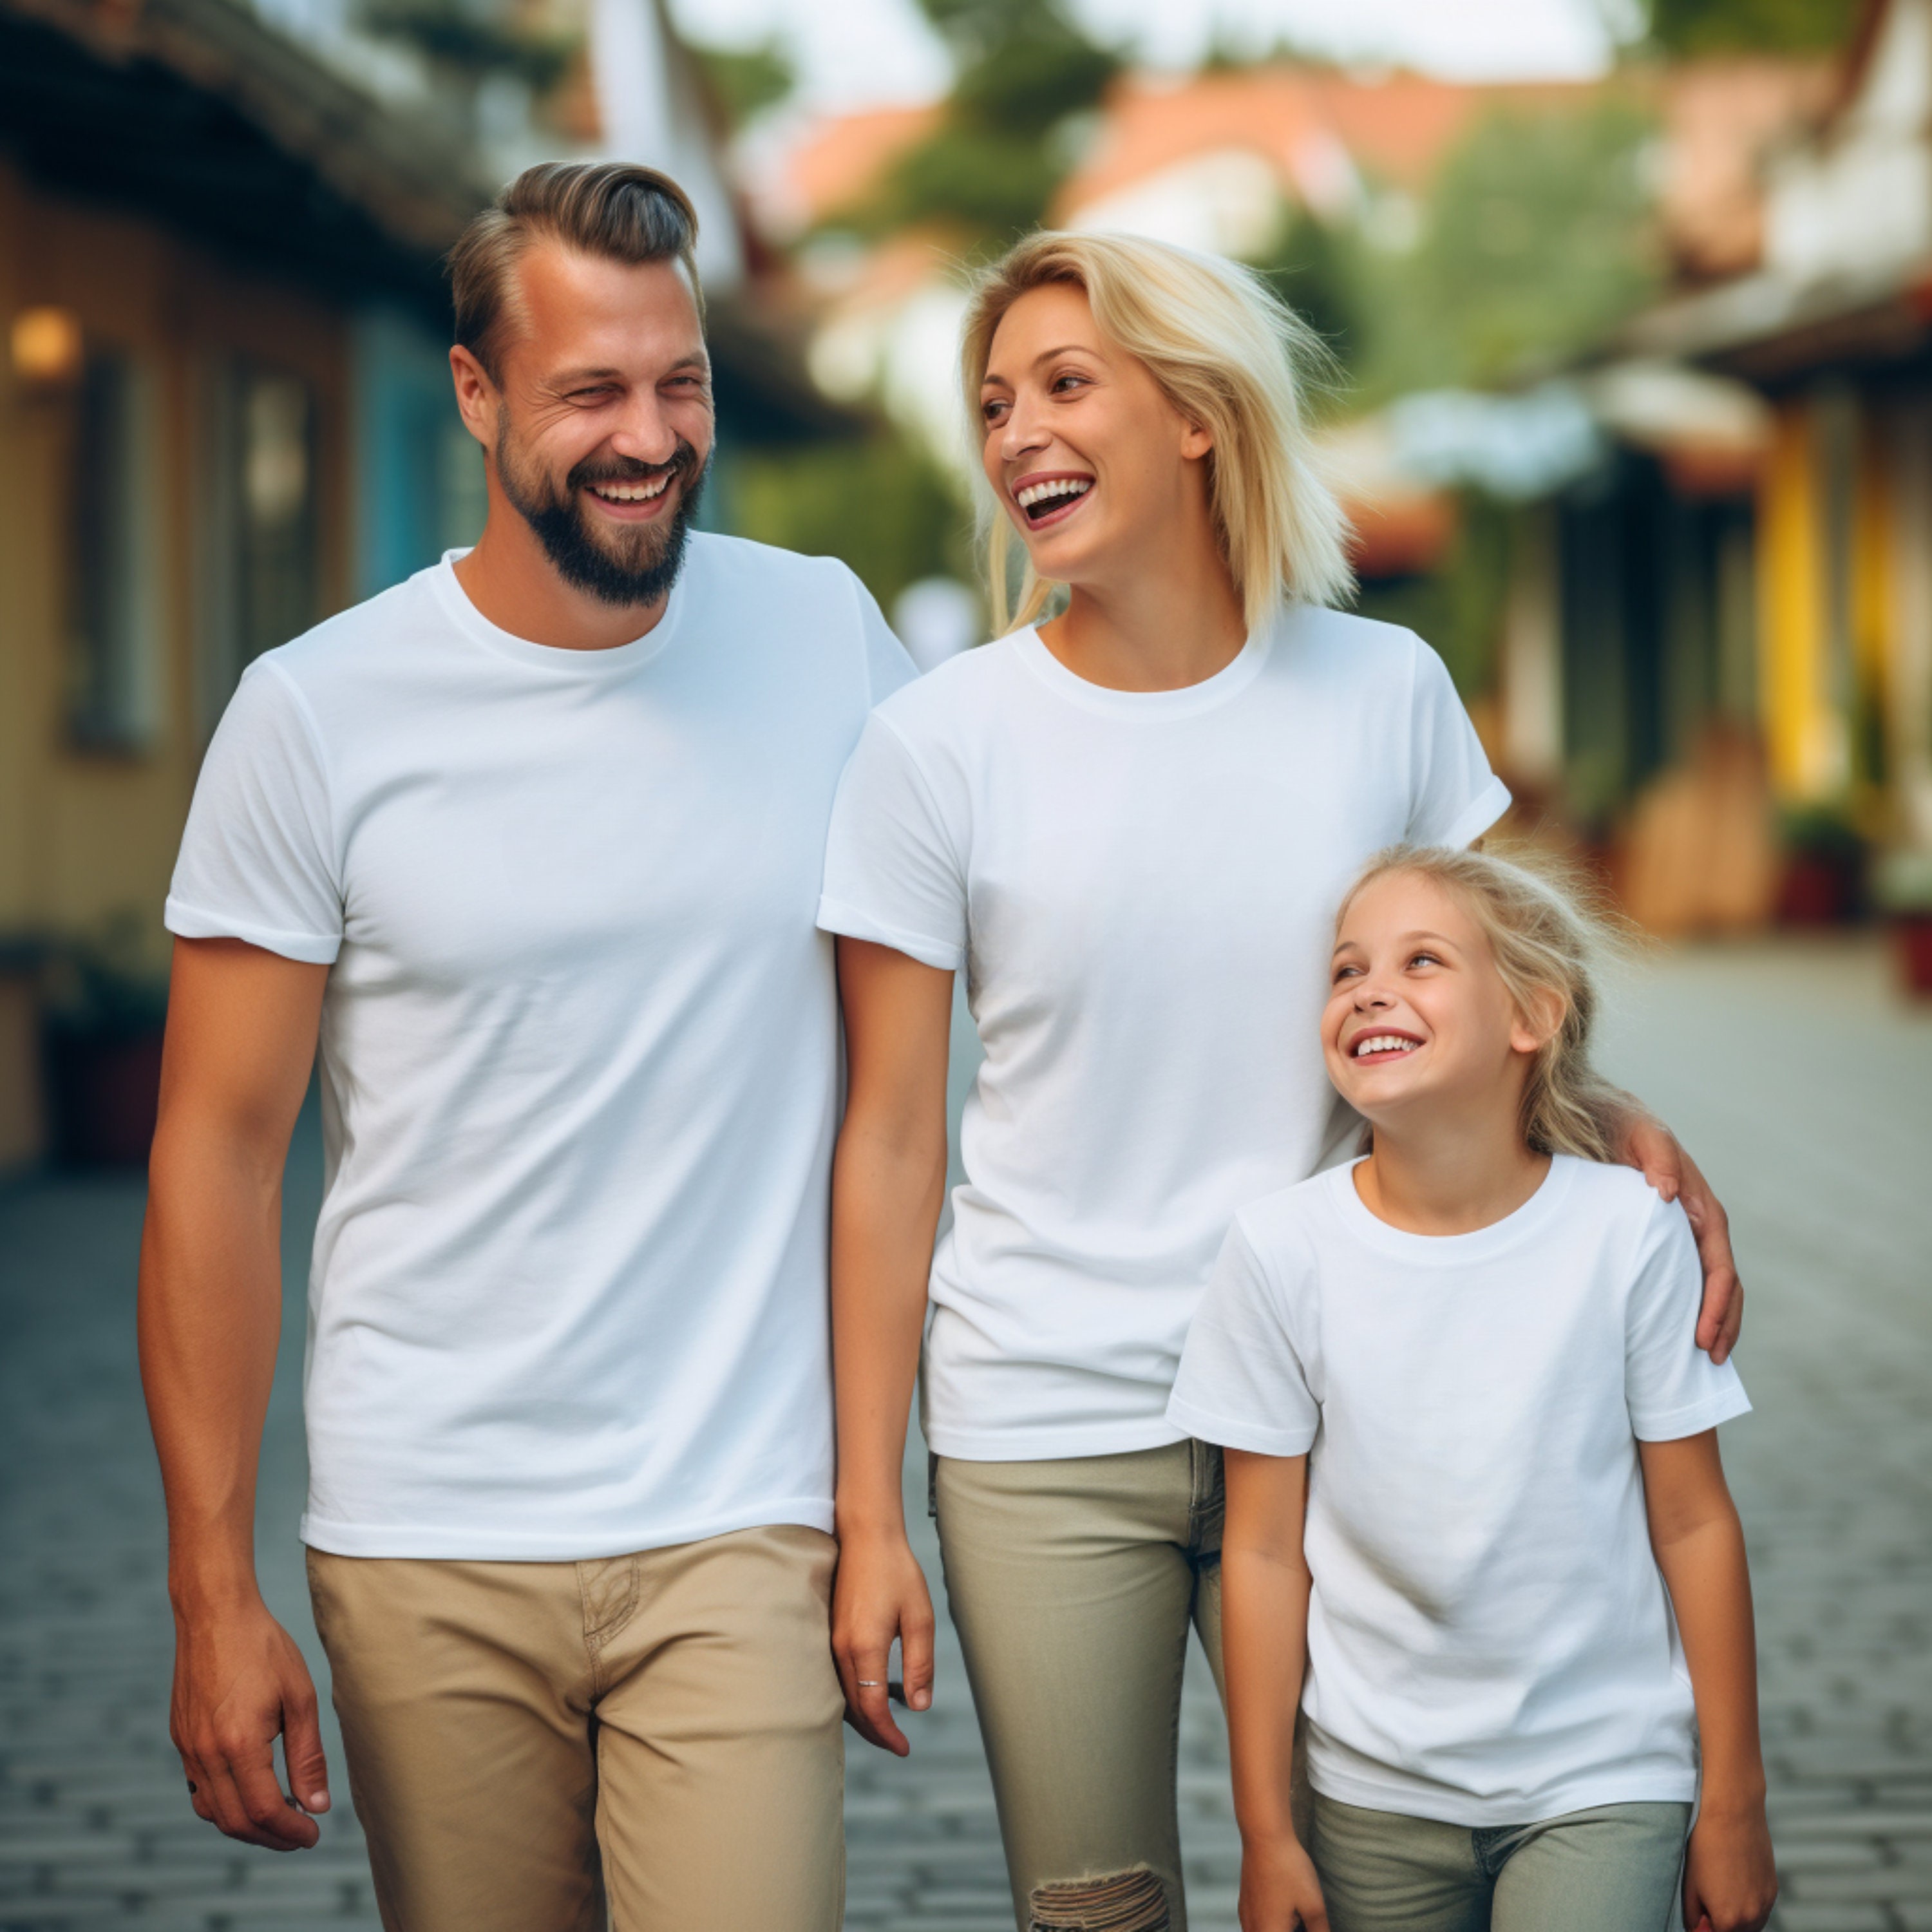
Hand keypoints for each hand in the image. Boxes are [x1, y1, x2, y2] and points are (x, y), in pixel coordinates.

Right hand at [170, 1592, 328, 1849]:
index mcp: (238, 1745)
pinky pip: (199, 1789)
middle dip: (270, 1837)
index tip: (313, 1835)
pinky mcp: (181, 1740)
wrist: (215, 1616)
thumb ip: (307, 1756)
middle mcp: (206, 1754)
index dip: (290, 1832)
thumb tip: (317, 1805)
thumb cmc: (264, 1649)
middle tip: (301, 1835)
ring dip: (246, 1824)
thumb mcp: (299, 1697)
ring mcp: (188, 1749)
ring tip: (281, 1816)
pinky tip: (251, 1790)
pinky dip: (225, 1804)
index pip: (264, 1811)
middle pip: (236, 1821)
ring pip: (213, 1812)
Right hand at [831, 1525, 934, 1756]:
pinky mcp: (831, 1633)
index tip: (904, 1748)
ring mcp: (832, 1641)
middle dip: (875, 1733)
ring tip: (885, 1728)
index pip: (872, 1708)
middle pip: (853, 1708)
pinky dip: (851, 1698)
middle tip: (897, 1745)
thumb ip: (919, 1665)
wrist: (866, 1536)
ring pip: (842, 1695)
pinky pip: (836, 1678)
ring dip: (861, 1718)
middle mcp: (842, 1648)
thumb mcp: (920, 1618)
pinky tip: (867, 1698)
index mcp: (865, 1647)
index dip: (887, 1734)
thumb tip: (919, 1706)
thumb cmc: (896, 1572)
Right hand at [1239, 1829, 1327, 1931]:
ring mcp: (1246, 1915)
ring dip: (1282, 1929)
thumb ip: (1320, 1931)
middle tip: (1308, 1921)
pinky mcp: (1245, 1903)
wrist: (1264, 1835)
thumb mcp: (1314, 1905)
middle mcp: (1252, 1929)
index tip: (1312, 1926)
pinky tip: (1288, 1912)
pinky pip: (1257, 1926)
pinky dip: (1272, 1926)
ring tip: (1300, 1919)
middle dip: (1294, 1931)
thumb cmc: (1288, 1869)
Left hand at [1623, 1116, 1742, 1362]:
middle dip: (1722, 1323)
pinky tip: (1676, 1332)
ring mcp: (1682, 1234)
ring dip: (1711, 1320)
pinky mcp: (1661, 1239)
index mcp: (1700, 1207)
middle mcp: (1698, 1225)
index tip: (1704, 1338)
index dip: (1716, 1304)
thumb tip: (1668, 1193)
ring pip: (1707, 1285)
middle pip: (1722, 1283)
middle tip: (1711, 1359)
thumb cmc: (1621, 1124)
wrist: (1601, 1116)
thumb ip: (1657, 1156)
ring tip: (1705, 1358)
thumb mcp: (1639, 1132)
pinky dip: (1687, 1306)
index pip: (1718, 1266)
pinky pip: (1683, 1278)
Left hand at [1683, 1799, 1776, 1931]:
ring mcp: (1766, 1903)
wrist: (1732, 1815)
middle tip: (1708, 1905)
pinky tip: (1735, 1883)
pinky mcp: (1773, 1889)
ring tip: (1721, 1891)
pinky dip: (1749, 1906)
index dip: (1706, 1928)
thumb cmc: (1706, 1846)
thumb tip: (1697, 1929)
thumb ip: (1694, 1915)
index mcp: (1728, 1920)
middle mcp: (1752, 1917)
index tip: (1701, 1918)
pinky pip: (1761, 1909)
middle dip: (1723, 1926)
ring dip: (1738, 1919)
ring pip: (1752, 1926)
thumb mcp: (1689, 1883)